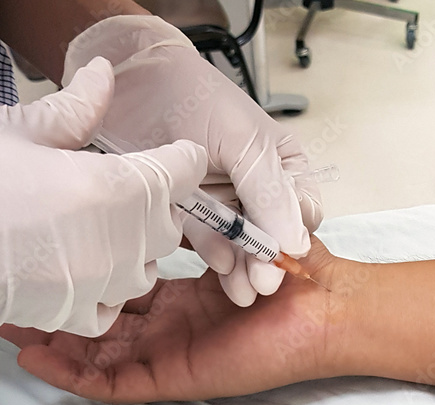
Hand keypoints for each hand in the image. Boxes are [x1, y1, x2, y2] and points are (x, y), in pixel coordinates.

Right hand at [0, 58, 208, 343]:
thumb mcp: (7, 127)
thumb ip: (72, 111)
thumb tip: (104, 77)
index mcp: (103, 189)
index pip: (177, 174)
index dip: (177, 158)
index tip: (170, 151)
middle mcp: (106, 247)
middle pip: (166, 225)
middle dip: (156, 200)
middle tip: (126, 180)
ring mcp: (84, 288)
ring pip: (144, 268)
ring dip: (134, 245)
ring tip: (100, 221)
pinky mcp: (58, 315)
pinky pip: (108, 308)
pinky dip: (106, 289)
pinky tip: (82, 265)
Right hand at [0, 238, 346, 403]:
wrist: (328, 306)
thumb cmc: (289, 269)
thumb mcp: (231, 232)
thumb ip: (193, 219)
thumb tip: (153, 187)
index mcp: (177, 297)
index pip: (113, 290)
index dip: (76, 276)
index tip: (41, 254)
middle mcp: (166, 327)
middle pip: (92, 325)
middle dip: (49, 309)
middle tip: (4, 290)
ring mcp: (166, 354)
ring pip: (92, 355)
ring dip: (48, 339)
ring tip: (1, 319)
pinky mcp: (173, 377)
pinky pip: (112, 382)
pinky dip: (72, 372)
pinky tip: (34, 354)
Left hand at [63, 15, 323, 306]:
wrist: (132, 82)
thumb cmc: (195, 98)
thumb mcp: (241, 141)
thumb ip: (269, 192)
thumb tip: (297, 245)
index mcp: (284, 164)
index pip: (302, 212)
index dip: (294, 235)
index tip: (282, 256)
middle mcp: (259, 187)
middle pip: (273, 236)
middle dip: (268, 260)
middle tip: (261, 284)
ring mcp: (225, 202)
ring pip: (242, 246)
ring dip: (244, 267)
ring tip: (243, 290)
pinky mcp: (191, 212)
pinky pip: (208, 241)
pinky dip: (215, 255)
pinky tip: (220, 266)